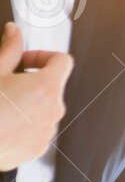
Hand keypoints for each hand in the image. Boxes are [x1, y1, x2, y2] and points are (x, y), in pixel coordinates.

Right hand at [0, 21, 72, 171]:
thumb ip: (9, 49)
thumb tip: (13, 32)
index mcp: (45, 87)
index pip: (62, 61)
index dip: (42, 56)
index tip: (24, 61)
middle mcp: (53, 110)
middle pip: (51, 86)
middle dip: (30, 81)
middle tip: (5, 84)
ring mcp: (46, 132)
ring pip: (44, 109)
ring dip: (27, 104)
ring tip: (1, 106)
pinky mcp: (36, 149)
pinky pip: (37, 130)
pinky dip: (24, 125)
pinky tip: (2, 124)